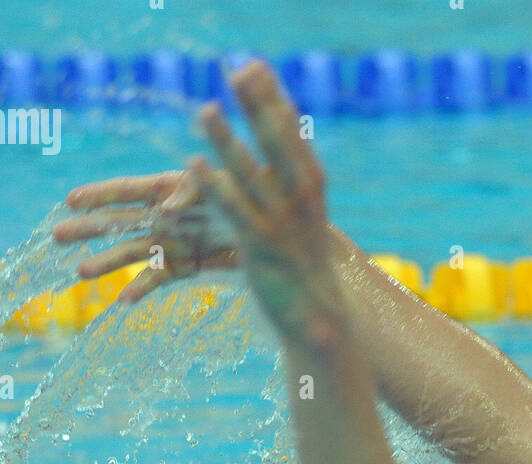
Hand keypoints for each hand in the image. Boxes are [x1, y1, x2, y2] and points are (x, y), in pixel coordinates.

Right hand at [54, 168, 239, 302]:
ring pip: (133, 253)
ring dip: (107, 262)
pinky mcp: (187, 266)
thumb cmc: (252, 197)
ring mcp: (174, 242)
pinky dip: (142, 289)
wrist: (279, 229)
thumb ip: (193, 193)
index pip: (127, 191)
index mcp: (168, 189)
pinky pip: (159, 278)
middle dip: (89, 229)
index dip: (100, 195)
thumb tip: (165, 210)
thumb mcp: (224, 188)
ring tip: (81, 272)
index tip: (71, 200)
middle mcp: (165, 216)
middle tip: (56, 236)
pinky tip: (122, 302)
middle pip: (119, 222)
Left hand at [191, 61, 344, 345]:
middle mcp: (300, 198)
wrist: (317, 312)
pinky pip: (234, 211)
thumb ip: (289, 174)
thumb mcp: (303, 210)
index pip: (291, 131)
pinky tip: (194, 165)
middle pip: (276, 143)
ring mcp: (281, 221)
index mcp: (310, 183)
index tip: (255, 64)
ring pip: (251, 174)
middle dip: (257, 106)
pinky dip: (215, 187)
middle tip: (239, 70)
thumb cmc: (304, 257)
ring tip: (206, 110)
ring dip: (228, 141)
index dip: (273, 97)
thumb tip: (279, 138)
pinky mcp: (261, 246)